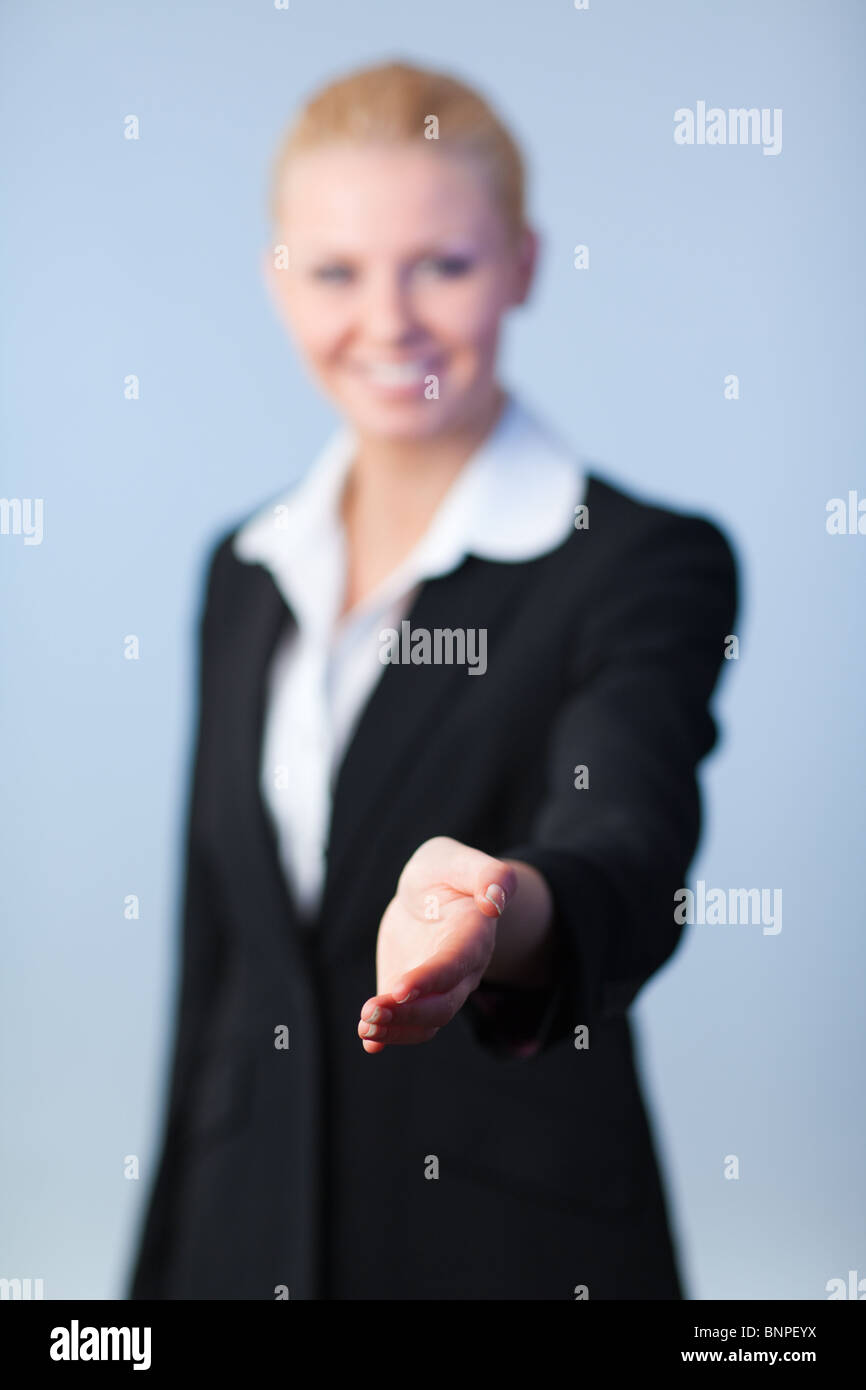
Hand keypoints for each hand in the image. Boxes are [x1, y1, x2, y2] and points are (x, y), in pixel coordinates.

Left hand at [357, 836, 517, 1053]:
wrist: (425, 890)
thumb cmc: (445, 871)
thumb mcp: (459, 860)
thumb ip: (488, 874)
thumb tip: (495, 901)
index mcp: (473, 936)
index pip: (455, 964)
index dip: (431, 979)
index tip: (398, 989)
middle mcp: (460, 970)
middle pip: (442, 1005)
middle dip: (407, 1014)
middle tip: (370, 1012)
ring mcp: (436, 987)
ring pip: (425, 1022)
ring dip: (396, 1029)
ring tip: (365, 1026)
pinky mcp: (410, 994)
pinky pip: (406, 1024)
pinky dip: (389, 1036)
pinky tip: (369, 1042)